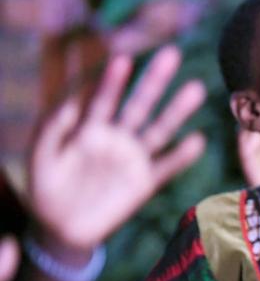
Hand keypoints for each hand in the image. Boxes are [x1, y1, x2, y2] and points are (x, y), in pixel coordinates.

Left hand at [27, 46, 205, 249]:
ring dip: (177, 110)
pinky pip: (166, 167)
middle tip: (172, 53)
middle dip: (154, 80)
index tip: (123, 57)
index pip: (102, 98)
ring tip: (196, 88)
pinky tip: (197, 141)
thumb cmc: (45, 186)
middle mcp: (116, 137)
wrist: (59, 227)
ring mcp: (132, 159)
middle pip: (138, 104)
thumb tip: (71, 101)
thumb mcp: (40, 155)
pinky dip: (181, 156)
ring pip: (158, 130)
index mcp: (88, 127)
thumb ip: (52, 128)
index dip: (112, 79)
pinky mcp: (144, 183)